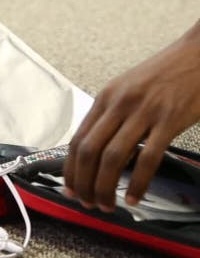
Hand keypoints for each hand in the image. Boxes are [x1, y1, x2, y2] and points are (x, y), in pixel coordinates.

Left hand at [63, 21, 199, 211]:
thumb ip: (112, 115)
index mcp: (106, 98)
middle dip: (83, 183)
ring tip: (107, 204)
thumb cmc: (165, 73)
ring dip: (105, 186)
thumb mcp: (128, 89)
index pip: (78, 140)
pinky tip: (134, 197)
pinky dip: (137, 182)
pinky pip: (148, 158)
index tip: (69, 188)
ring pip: (113, 157)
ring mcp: (144, 112)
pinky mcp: (169, 120)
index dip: (71, 169)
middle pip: (89, 151)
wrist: (199, 53)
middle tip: (86, 202)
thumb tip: (97, 149)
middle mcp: (119, 104)